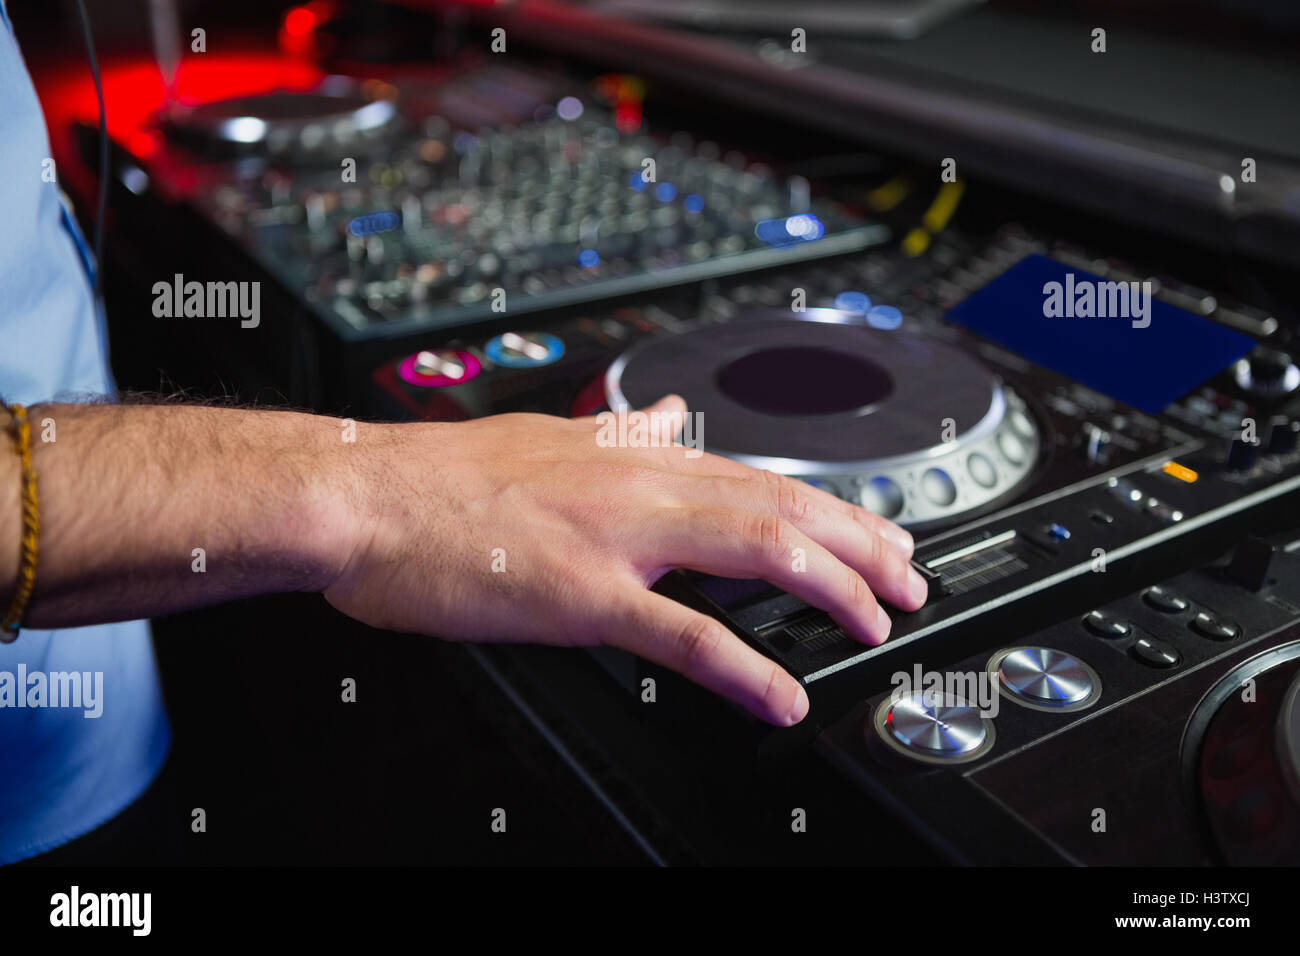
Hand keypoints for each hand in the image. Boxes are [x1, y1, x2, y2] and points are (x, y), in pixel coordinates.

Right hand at [323, 395, 925, 725]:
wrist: (366, 494)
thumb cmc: (445, 475)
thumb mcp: (549, 433)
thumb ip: (621, 428)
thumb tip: (670, 414)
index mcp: (633, 456)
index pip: (760, 478)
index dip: (834, 512)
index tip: (881, 538)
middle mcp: (640, 485)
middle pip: (781, 509)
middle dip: (862, 547)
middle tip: (911, 582)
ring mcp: (616, 538)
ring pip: (755, 552)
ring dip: (831, 589)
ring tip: (877, 623)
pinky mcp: (579, 593)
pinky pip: (680, 632)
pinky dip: (743, 665)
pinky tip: (782, 694)